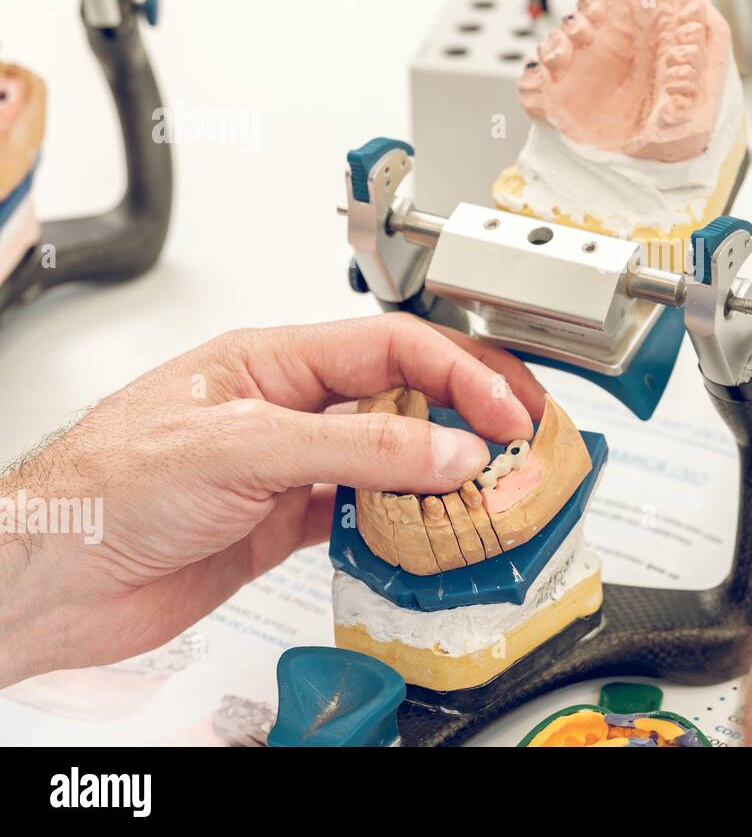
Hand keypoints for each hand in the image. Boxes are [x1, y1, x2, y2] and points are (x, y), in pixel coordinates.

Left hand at [0, 313, 545, 687]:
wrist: (50, 578)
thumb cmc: (103, 488)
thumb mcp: (242, 450)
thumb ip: (355, 451)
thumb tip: (449, 450)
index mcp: (276, 362)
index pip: (393, 349)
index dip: (460, 373)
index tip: (504, 411)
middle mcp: (290, 409)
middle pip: (403, 398)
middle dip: (468, 413)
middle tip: (524, 439)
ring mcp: (291, 468)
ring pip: (392, 459)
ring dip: (443, 474)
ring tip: (493, 491)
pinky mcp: (284, 524)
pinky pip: (367, 516)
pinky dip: (407, 526)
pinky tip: (431, 534)